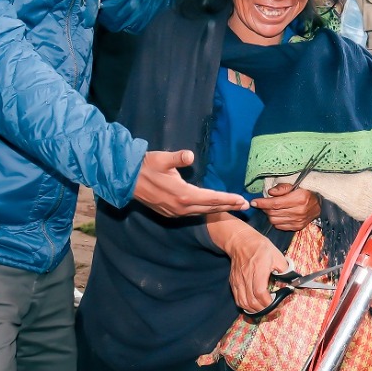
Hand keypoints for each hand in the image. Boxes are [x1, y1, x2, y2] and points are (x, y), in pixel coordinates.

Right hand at [132, 150, 249, 216]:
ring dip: (218, 209)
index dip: (228, 199)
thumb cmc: (146, 166)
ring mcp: (175, 212)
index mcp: (183, 194)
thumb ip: (178, 158)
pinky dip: (205, 211)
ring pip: (202, 212)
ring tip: (233, 207)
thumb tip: (190, 156)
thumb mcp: (162, 159)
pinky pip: (193, 214)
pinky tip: (211, 208)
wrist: (127, 180)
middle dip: (228, 206)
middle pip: (210, 208)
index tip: (241, 199)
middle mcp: (181, 207)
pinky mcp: (170, 213)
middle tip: (245, 205)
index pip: (212, 198)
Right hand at [228, 230, 289, 312]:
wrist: (241, 241)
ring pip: (244, 303)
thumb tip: (294, 281)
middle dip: (264, 309)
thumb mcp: (277, 255)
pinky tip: (254, 305)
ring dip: (255, 310)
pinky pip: (238, 299)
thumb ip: (285, 270)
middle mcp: (246, 277)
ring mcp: (238, 281)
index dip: (268, 302)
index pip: (260, 292)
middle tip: (274, 309)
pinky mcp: (234, 282)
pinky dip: (246, 306)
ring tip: (264, 309)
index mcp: (258, 269)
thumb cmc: (260, 247)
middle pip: (252, 301)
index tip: (277, 304)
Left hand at [252, 182, 320, 231]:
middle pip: (273, 213)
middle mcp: (299, 211)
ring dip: (269, 215)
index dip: (262, 203)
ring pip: (274, 220)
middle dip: (265, 208)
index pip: (275, 203)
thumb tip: (270, 193)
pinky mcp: (297, 227)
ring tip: (271, 209)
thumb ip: (282, 188)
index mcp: (299, 199)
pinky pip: (279, 226)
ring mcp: (298, 221)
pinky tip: (278, 215)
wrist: (318, 206)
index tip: (254, 202)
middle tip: (263, 204)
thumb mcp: (294, 186)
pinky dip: (275, 221)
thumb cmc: (304, 193)